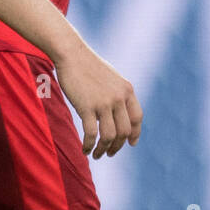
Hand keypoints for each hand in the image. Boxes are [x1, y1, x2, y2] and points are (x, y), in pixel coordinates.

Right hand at [53, 42, 142, 158]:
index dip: (135, 133)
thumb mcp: (111, 77)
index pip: (137, 118)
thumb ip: (118, 93)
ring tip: (96, 154)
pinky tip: (84, 149)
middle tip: (109, 153)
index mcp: (127, 90)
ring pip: (109, 136)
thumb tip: (119, 110)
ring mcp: (104, 102)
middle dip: (118, 146)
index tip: (130, 143)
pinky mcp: (87, 107)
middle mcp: (119, 97)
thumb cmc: (88, 65)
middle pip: (124, 131)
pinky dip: (89, 145)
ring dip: (104, 150)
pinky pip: (91, 134)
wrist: (72, 54)